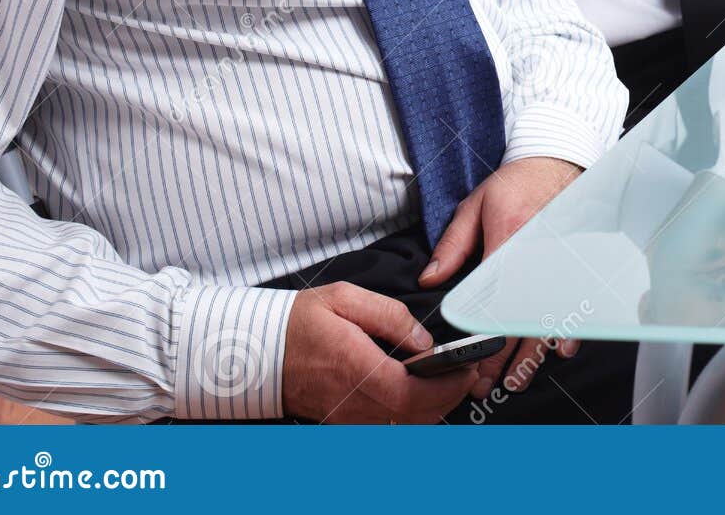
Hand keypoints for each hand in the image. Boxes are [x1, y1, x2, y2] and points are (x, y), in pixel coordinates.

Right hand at [280, 281, 477, 422]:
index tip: (468, 366)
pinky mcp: (343, 422)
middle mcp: (351, 400)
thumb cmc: (298, 321)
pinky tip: (422, 393)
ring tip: (450, 380)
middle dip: (449, 396)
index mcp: (354, 366)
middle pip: (415, 415)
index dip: (447, 385)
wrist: (256, 351)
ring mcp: (346, 416)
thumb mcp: (344, 297)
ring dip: (434, 408)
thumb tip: (423, 339)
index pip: (411, 392)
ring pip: (404, 426)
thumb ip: (389, 315)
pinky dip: (412, 414)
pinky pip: (387, 427)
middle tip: (467, 372)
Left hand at [418, 157, 584, 395]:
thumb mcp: (475, 206)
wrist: (555, 162)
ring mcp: (560, 263)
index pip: (495, 301)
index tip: (471, 364)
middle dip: (505, 359)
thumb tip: (429, 281)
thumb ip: (452, 246)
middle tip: (487, 385)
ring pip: (550, 319)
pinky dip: (567, 330)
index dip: (484, 339)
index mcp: (510, 240)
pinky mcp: (573, 266)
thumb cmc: (513, 185)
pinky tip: (558, 351)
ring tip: (517, 380)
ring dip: (533, 354)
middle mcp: (539, 257)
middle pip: (522, 320)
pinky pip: (574, 304)